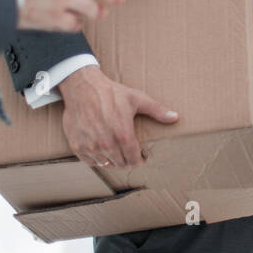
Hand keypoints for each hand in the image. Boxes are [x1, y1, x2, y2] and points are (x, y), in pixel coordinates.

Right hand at [56, 66, 177, 168]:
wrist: (83, 88)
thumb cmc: (111, 93)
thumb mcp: (137, 99)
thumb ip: (157, 111)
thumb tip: (175, 117)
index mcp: (122, 134)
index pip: (134, 160)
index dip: (139, 160)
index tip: (141, 157)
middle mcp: (105, 144)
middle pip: (121, 164)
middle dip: (128, 161)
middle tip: (130, 154)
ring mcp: (90, 146)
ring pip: (106, 164)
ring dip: (113, 161)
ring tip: (117, 152)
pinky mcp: (77, 146)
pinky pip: (90, 161)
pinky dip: (97, 159)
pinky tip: (102, 151)